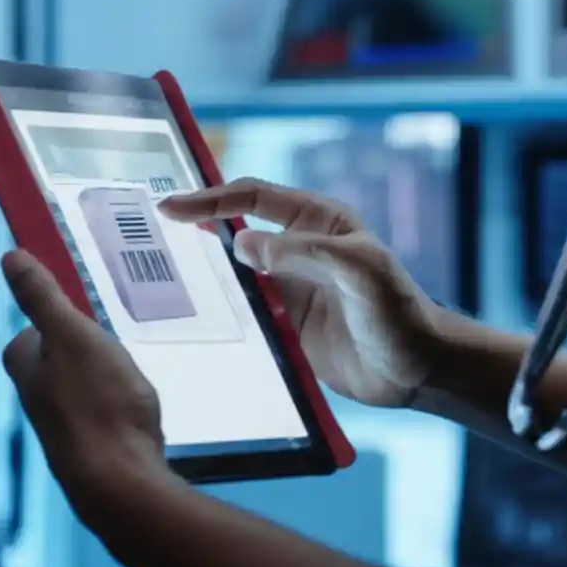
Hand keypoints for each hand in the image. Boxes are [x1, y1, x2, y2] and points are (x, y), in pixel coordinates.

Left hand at [0, 249, 175, 519]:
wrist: (119, 481)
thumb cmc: (96, 402)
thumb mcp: (71, 335)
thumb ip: (42, 297)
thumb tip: (9, 256)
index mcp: (25, 367)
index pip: (29, 332)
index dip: (54, 318)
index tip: (82, 310)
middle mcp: (36, 398)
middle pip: (57, 360)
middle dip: (83, 349)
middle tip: (114, 338)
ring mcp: (64, 427)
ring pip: (82, 388)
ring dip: (103, 378)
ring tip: (129, 373)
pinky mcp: (92, 448)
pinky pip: (103, 413)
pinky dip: (118, 405)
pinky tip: (136, 408)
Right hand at [159, 178, 442, 407]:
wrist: (417, 369)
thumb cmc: (398, 311)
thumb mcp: (359, 270)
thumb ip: (303, 252)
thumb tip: (242, 242)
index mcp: (318, 221)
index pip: (254, 197)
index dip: (210, 198)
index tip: (171, 207)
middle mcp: (299, 248)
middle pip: (236, 227)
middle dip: (196, 224)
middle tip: (148, 230)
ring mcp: (290, 286)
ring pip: (234, 270)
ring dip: (202, 268)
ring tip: (155, 270)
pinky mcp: (285, 323)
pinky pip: (242, 309)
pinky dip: (216, 307)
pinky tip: (190, 312)